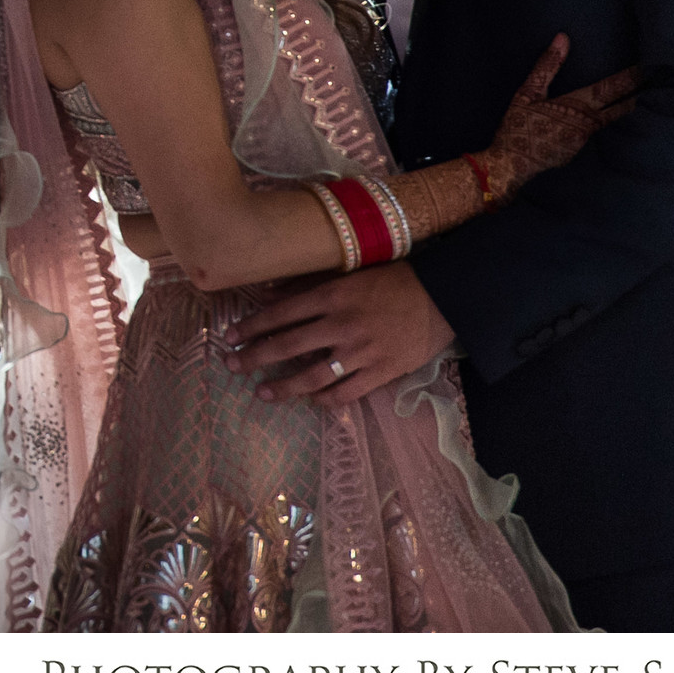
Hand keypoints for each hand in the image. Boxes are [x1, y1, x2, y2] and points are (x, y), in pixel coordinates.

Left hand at [220, 262, 454, 404]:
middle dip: (254, 357)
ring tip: (260, 392)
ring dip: (282, 386)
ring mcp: (361, 352)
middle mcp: (341, 325)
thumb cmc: (395, 280)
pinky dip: (324, 399)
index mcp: (332, 295)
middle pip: (287, 346)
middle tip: (231, 365)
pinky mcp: (381, 372)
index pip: (280, 313)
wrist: (445, 298)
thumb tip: (268, 291)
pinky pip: (345, 393)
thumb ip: (309, 285)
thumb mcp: (350, 272)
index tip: (228, 336)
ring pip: (311, 376)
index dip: (251, 327)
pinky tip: (310, 401)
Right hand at [487, 33, 638, 194]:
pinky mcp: (578, 152)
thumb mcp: (527, 93)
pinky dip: (600, 125)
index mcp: (577, 106)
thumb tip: (563, 38)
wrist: (512, 164)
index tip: (649, 67)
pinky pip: (593, 134)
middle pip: (621, 106)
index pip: (612, 88)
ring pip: (610, 121)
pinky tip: (597, 120)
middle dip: (638, 93)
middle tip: (657, 83)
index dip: (631, 78)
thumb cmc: (517, 126)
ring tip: (635, 98)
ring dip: (622, 109)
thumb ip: (547, 66)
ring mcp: (585, 140)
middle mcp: (588, 124)